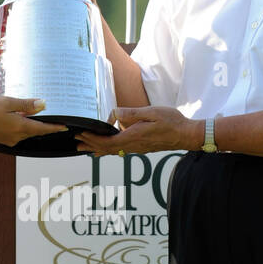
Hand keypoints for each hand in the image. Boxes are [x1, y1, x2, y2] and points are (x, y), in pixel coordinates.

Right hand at [0, 96, 66, 146]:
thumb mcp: (8, 102)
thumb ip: (26, 105)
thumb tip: (43, 104)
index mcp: (20, 126)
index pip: (43, 128)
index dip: (55, 127)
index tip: (65, 127)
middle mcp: (18, 136)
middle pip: (37, 131)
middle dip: (46, 126)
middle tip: (55, 119)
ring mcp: (12, 140)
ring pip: (28, 132)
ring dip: (33, 125)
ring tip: (36, 115)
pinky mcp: (7, 141)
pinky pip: (20, 134)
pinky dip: (24, 127)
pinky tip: (20, 119)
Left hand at [76, 106, 202, 154]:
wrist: (186, 135)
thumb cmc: (172, 122)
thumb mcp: (152, 112)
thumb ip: (132, 114)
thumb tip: (114, 114)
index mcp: (133, 137)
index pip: (107, 141)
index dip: (92, 138)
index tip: (81, 134)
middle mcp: (133, 146)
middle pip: (106, 148)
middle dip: (90, 145)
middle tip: (76, 142)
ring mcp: (137, 148)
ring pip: (112, 151)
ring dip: (97, 149)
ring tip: (84, 149)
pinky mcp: (141, 147)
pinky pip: (120, 151)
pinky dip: (108, 150)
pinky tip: (105, 150)